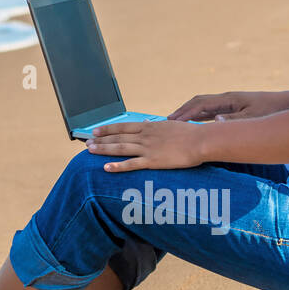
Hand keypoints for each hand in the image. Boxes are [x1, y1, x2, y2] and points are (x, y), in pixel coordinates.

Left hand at [86, 119, 207, 171]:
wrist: (201, 140)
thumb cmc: (190, 134)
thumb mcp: (170, 125)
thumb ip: (157, 126)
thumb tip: (149, 123)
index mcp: (149, 127)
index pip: (122, 127)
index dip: (107, 129)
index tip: (96, 130)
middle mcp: (145, 136)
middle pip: (117, 137)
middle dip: (101, 140)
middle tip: (87, 143)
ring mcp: (148, 148)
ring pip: (120, 148)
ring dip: (103, 149)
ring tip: (90, 151)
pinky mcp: (153, 161)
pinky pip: (131, 164)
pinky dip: (117, 165)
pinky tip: (106, 167)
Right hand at [167, 90, 288, 122]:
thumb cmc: (273, 111)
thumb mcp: (253, 117)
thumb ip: (233, 120)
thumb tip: (214, 121)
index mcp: (228, 99)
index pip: (199, 105)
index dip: (184, 113)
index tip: (170, 121)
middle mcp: (226, 99)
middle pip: (198, 103)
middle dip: (182, 111)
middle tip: (167, 122)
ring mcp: (230, 103)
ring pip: (204, 107)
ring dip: (190, 114)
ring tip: (176, 123)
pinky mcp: (235, 108)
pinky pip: (212, 111)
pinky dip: (200, 116)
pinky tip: (196, 124)